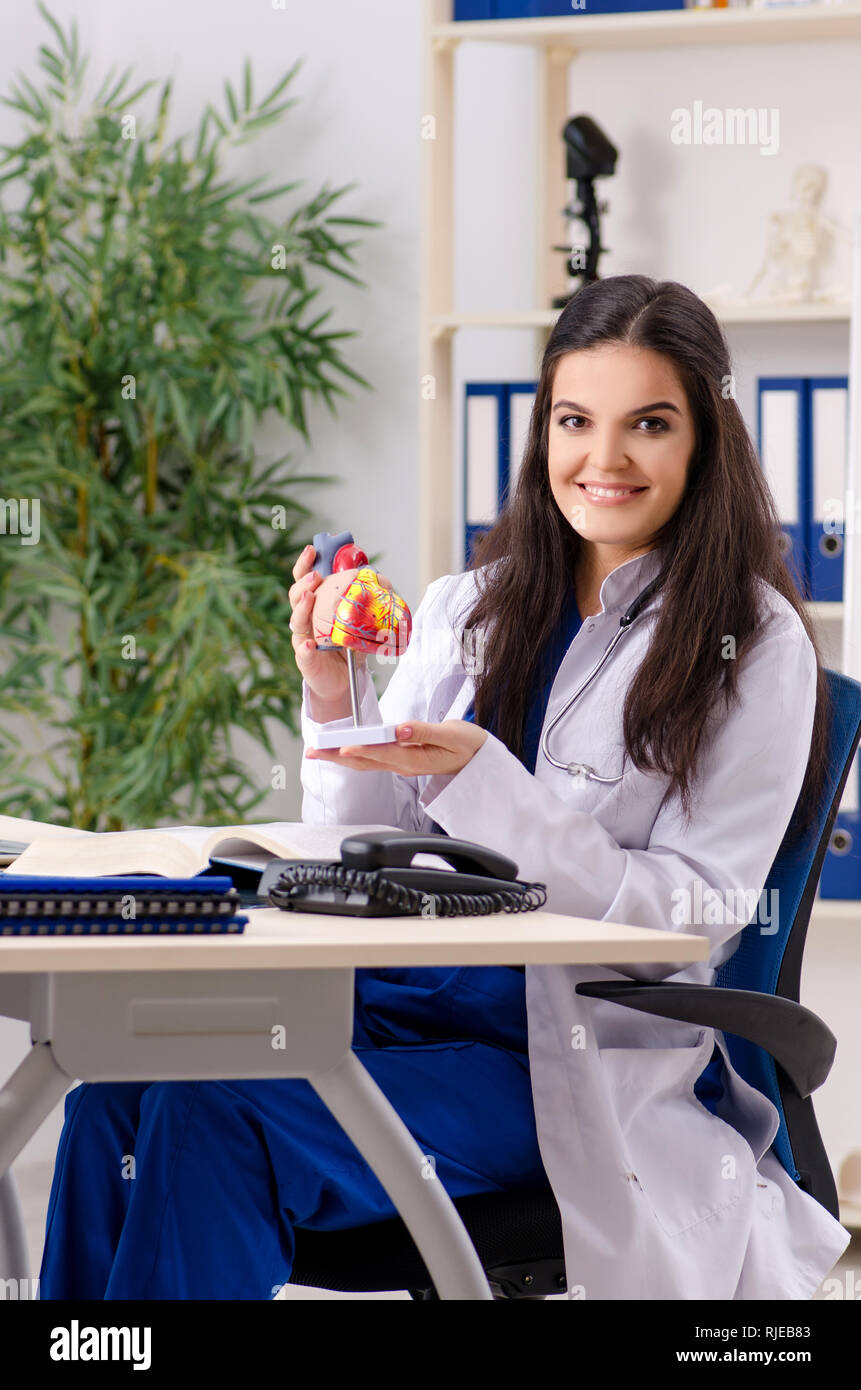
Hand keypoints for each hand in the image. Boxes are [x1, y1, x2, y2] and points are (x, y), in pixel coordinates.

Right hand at [289, 544, 394, 707]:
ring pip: (296, 621)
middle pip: (296, 596)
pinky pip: (303, 653)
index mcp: (315, 606)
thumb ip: (366, 602)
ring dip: (302, 607)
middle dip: (304, 582)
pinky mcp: (306, 661)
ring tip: (309, 597)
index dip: (305, 564)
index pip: (304, 581)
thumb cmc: (347, 648)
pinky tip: (309, 644)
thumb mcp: (358, 622)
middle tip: (316, 575)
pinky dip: (305, 648)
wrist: (342, 681)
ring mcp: (302, 640)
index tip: (312, 550)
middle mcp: (305, 620)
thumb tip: (383, 580)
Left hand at [305, 718, 487, 775]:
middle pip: (364, 762)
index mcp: (414, 759)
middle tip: (312, 751)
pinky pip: (371, 758)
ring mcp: (400, 763)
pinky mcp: (399, 758)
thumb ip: (424, 731)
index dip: (362, 750)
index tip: (343, 748)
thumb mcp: (451, 735)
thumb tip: (399, 728)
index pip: (382, 754)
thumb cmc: (466, 745)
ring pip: (364, 762)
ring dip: (339, 757)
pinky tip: (339, 750)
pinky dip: (352, 754)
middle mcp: (403, 764)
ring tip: (316, 751)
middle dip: (336, 756)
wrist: (477, 758)